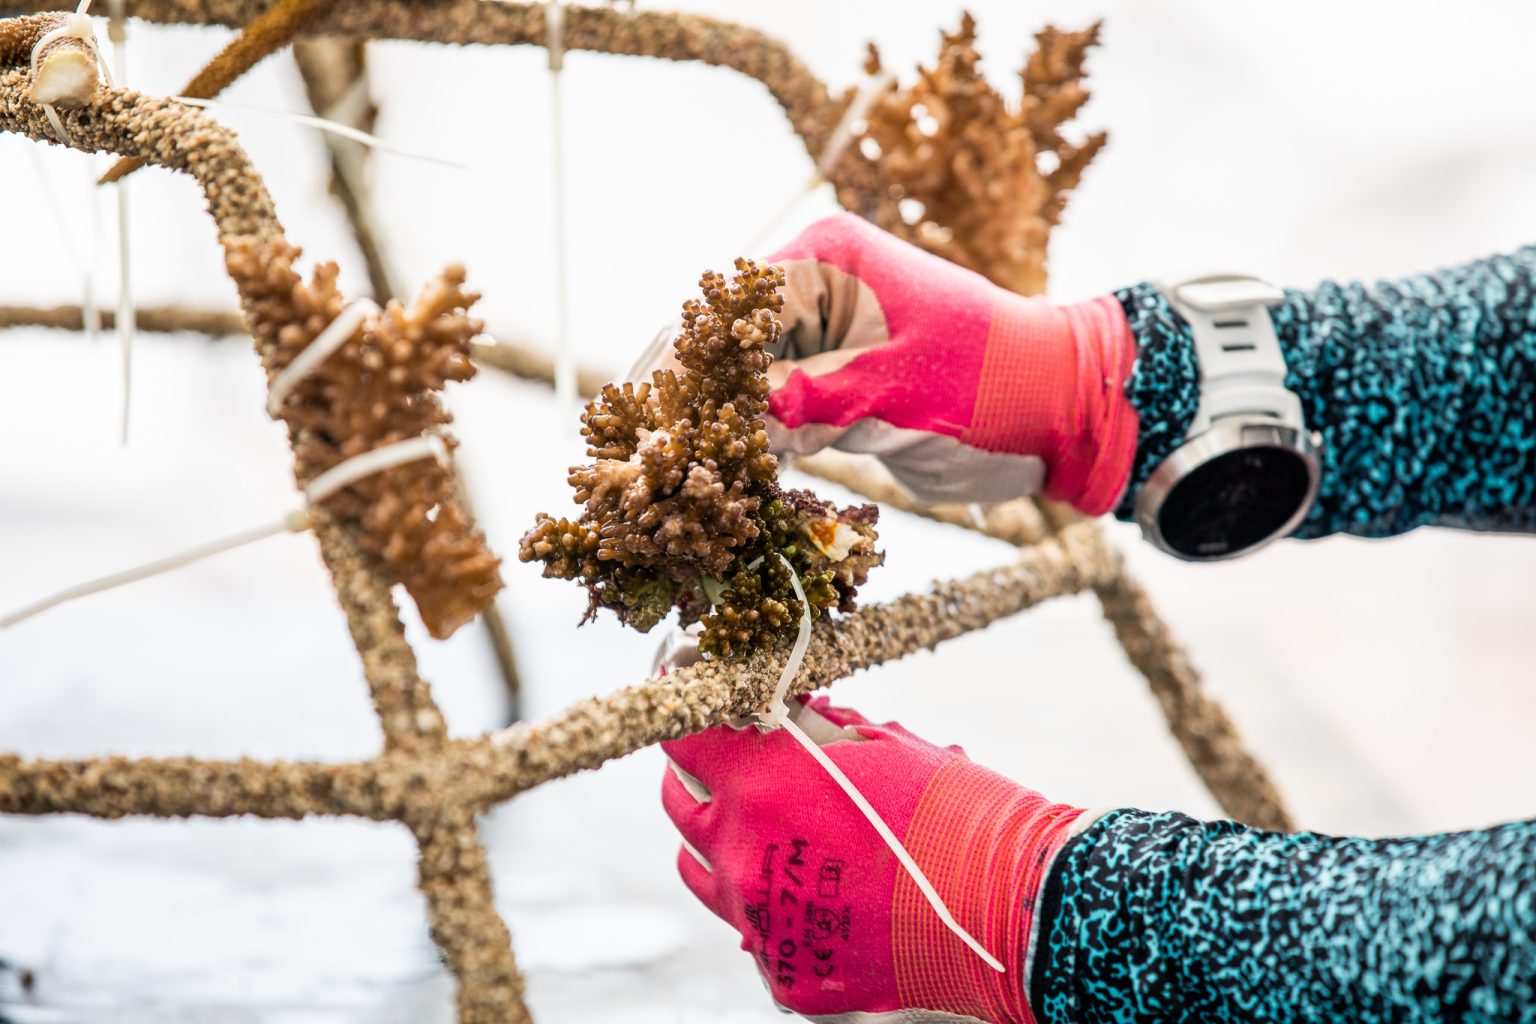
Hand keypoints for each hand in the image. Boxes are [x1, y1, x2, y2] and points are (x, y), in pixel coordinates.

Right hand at [636, 213, 1138, 510]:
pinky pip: (770, 410)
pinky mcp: (832, 383)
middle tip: (639, 467)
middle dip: (682, 405)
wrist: (1063, 410)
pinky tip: (715, 484)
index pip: (725, 315)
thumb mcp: (896, 394)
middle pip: (720, 348)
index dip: (679, 374)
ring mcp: (822, 338)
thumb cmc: (992, 386)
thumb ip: (806, 404)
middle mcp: (814, 289)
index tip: (645, 432)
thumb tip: (719, 428)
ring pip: (738, 383)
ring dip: (707, 432)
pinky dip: (745, 447)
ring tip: (662, 484)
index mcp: (826, 263)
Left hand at [661, 697, 1084, 1022]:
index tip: (689, 696)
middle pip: (680, 804)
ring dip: (720, 841)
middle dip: (696, 774)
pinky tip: (811, 887)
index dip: (687, 713)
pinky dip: (773, 906)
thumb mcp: (879, 743)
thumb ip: (813, 730)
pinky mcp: (786, 974)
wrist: (1005, 910)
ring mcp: (760, 922)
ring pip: (702, 872)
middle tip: (725, 761)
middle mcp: (742, 855)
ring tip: (760, 826)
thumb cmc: (951, 812)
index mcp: (760, 785)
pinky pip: (755, 932)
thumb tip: (784, 707)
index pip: (686, 738)